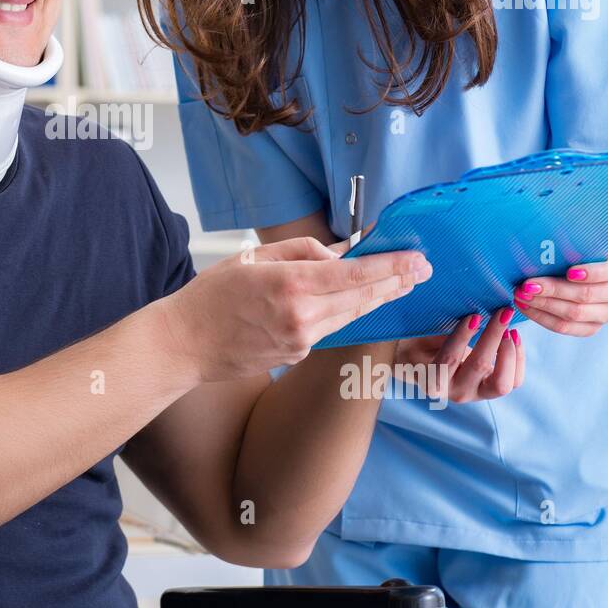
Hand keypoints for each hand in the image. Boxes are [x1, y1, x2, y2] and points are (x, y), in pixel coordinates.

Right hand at [160, 236, 431, 384]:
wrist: (184, 345)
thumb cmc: (210, 296)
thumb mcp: (252, 257)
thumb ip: (300, 251)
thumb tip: (339, 253)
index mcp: (289, 284)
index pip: (353, 274)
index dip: (390, 267)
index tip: (416, 260)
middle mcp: (301, 315)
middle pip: (361, 298)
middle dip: (396, 283)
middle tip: (423, 270)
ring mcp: (301, 340)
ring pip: (349, 315)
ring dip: (376, 298)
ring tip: (400, 284)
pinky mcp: (296, 355)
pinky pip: (327, 328)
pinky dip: (341, 313)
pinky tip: (352, 302)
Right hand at [394, 307, 523, 402]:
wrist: (425, 366)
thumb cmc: (421, 347)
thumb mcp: (423, 338)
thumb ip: (440, 330)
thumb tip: (467, 309)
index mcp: (433, 381)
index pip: (449, 359)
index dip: (463, 336)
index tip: (473, 316)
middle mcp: (456, 392)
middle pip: (479, 367)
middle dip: (492, 336)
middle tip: (502, 312)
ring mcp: (477, 394)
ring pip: (502, 383)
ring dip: (509, 352)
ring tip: (510, 329)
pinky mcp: (493, 391)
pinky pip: (514, 381)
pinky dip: (518, 359)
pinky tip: (514, 337)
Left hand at [512, 247, 607, 337]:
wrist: (600, 268)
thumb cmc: (588, 249)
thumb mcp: (589, 240)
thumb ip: (575, 240)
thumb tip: (545, 232)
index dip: (592, 273)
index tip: (569, 271)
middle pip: (585, 296)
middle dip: (553, 290)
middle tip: (527, 284)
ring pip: (574, 315)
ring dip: (543, 305)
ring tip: (521, 295)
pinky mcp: (593, 326)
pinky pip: (566, 328)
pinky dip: (543, 317)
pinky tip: (526, 306)